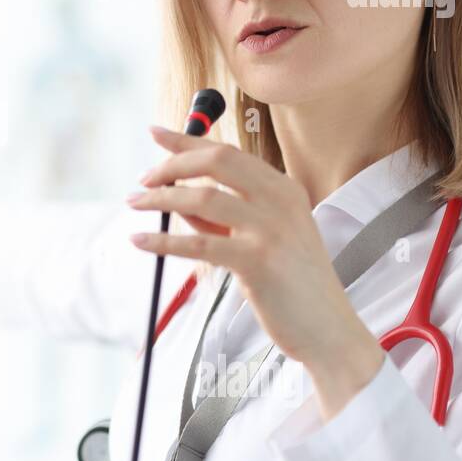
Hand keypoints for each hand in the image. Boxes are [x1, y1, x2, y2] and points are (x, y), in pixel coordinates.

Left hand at [125, 126, 382, 413]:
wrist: (327, 328)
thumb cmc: (292, 286)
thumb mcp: (264, 239)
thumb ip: (224, 218)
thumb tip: (176, 200)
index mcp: (283, 189)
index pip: (228, 152)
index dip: (187, 140)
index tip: (155, 132)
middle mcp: (280, 200)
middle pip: (215, 161)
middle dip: (172, 164)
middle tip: (142, 178)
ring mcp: (270, 229)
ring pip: (201, 198)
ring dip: (160, 199)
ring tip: (134, 203)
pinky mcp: (257, 260)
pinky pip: (198, 243)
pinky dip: (163, 240)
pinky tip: (141, 240)